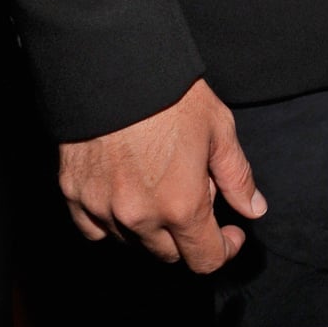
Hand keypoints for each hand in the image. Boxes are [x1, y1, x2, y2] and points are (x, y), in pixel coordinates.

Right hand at [58, 76, 265, 272]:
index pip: (205, 260)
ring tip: (158, 180)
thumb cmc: (170, 93)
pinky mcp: (74, 196)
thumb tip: (253, 210)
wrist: (112, 66)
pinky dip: (112, 221)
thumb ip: (237, 177)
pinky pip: (95, 229)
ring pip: (133, 242)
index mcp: (181, 205)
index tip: (230, 232)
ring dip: (151, 226)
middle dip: (187, 233)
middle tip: (191, 187)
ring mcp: (102, 209)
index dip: (224, 249)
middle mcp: (140, 218)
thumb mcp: (219, 128)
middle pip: (169, 254)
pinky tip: (124, 191)